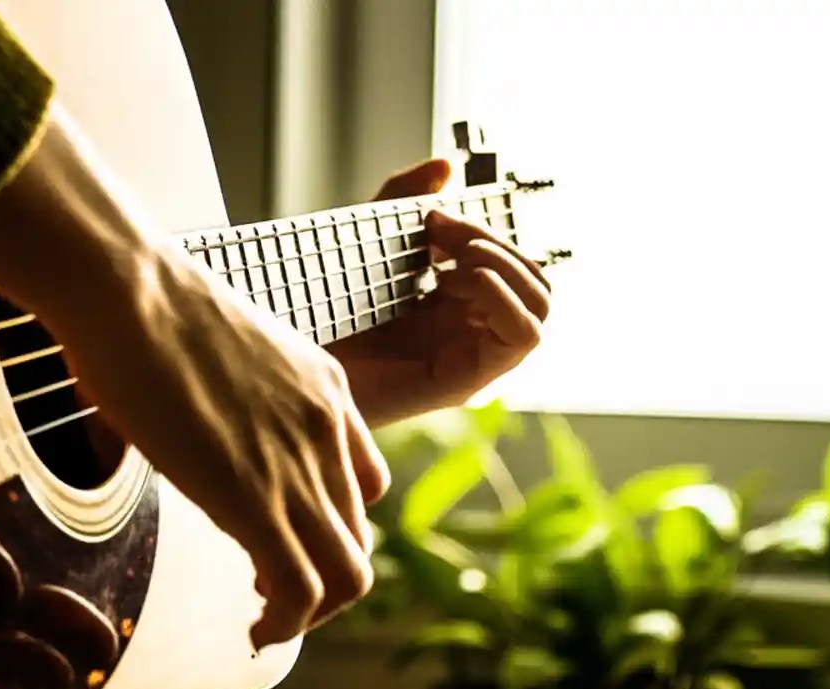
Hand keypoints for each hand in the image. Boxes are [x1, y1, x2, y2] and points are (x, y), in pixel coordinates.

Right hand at [0, 109, 389, 650]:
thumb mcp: (221, 346)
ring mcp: (300, 463)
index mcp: (324, 388)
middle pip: (358, 535)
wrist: (133, 290)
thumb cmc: (148, 305)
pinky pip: (302, 589)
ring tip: (266, 618)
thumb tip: (188, 418)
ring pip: (347, 572)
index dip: (328, 524)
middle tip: (269, 591)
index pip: (363, 481)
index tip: (282, 540)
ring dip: (310, 610)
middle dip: (321, 578)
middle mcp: (328, 429)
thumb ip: (233, 391)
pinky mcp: (257, 496)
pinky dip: (287, 624)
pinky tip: (256, 629)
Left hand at [327, 159, 552, 425]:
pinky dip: (498, 296)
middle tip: (438, 231)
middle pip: (535, 281)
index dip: (484, 230)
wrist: (290, 365)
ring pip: (539, 307)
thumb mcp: (366, 243)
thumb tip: (446, 165)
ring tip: (446, 260)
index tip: (431, 217)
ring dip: (500, 267)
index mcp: (459, 306)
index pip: (515, 263)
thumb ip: (401, 201)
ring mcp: (471, 360)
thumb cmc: (323, 314)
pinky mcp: (463, 382)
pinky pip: (522, 336)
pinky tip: (449, 284)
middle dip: (494, 242)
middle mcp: (472, 335)